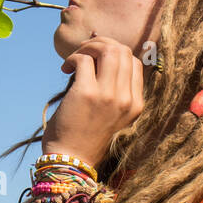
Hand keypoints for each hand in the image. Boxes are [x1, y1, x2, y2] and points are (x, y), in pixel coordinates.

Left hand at [43, 33, 144, 168]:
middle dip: (101, 44)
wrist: (71, 159)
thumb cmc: (86, 135)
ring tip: (75, 58)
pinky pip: (83, 59)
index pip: (135, 63)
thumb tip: (101, 54)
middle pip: (123, 51)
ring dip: (87, 47)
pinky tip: (65, 69)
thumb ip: (115, 90)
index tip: (98, 57)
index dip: (116, 52)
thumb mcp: (112, 115)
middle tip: (84, 52)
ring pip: (107, 50)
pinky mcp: (86, 93)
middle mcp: (126, 99)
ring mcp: (108, 96)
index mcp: (136, 104)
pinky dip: (72, 58)